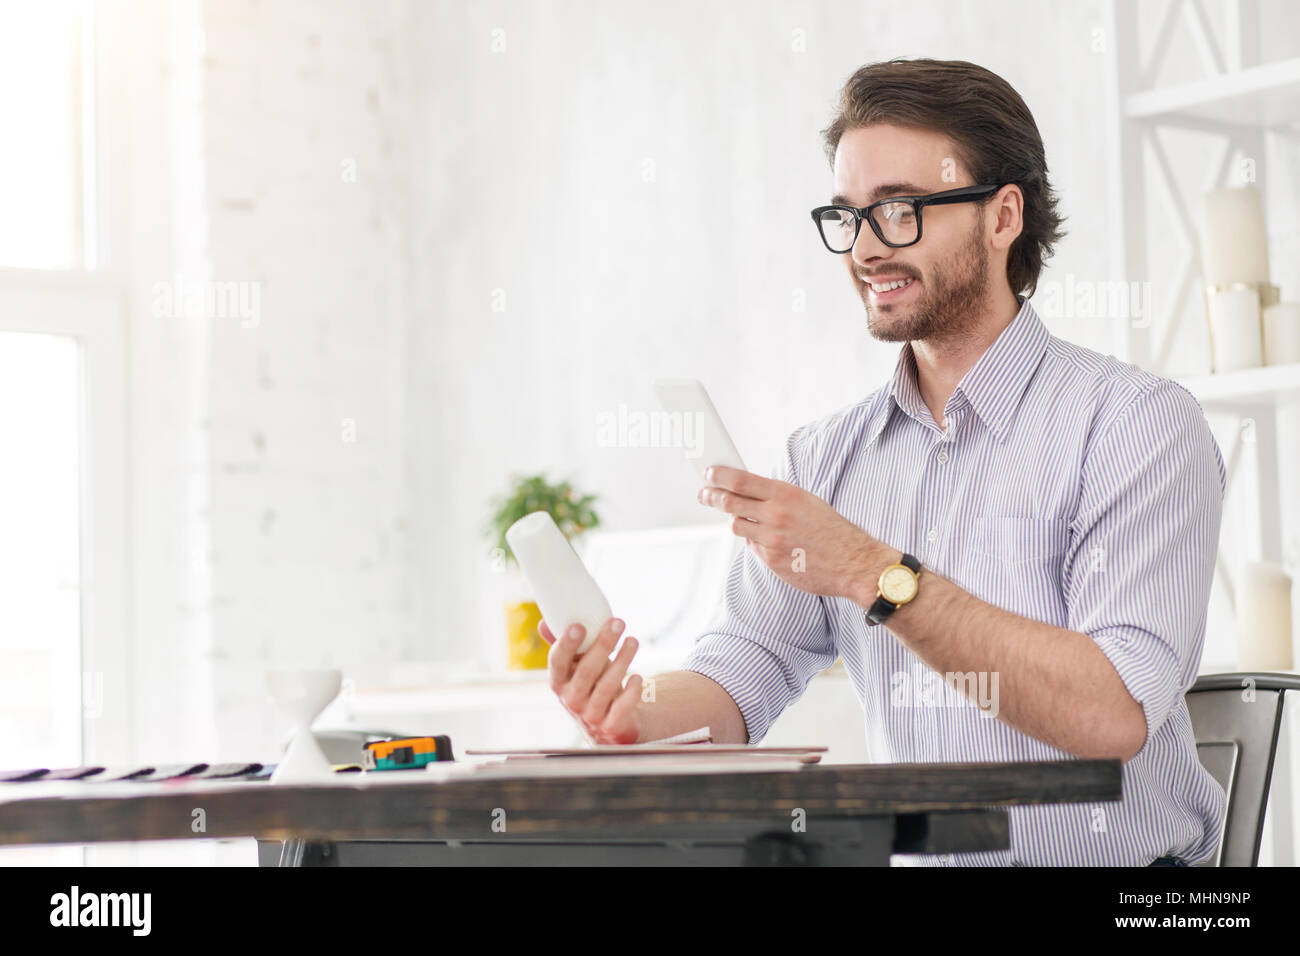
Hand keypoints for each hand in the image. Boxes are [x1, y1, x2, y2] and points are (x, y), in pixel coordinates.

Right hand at [541, 617, 642, 743]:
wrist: (608, 724)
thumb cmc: (592, 686)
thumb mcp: (576, 668)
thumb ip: (564, 647)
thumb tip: (544, 623)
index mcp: (559, 683)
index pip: (557, 662)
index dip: (566, 644)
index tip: (579, 625)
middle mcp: (571, 700)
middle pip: (587, 671)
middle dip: (603, 644)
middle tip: (618, 623)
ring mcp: (591, 715)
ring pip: (607, 686)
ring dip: (622, 660)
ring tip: (632, 641)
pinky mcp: (611, 726)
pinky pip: (622, 707)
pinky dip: (631, 691)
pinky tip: (637, 677)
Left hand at [699, 465, 875, 599]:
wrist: (853, 562)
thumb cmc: (832, 530)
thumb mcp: (806, 501)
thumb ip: (776, 497)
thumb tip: (745, 491)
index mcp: (786, 495)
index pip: (741, 480)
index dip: (719, 475)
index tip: (708, 473)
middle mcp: (776, 515)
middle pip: (730, 502)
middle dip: (712, 496)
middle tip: (704, 494)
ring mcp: (771, 539)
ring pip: (736, 525)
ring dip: (734, 519)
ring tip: (735, 515)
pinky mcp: (771, 560)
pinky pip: (752, 545)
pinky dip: (753, 539)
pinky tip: (763, 537)